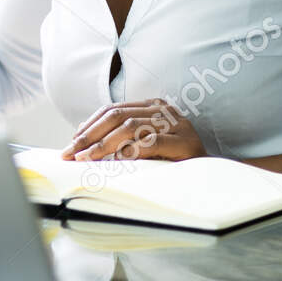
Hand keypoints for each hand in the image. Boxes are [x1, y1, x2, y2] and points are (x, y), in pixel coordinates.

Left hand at [61, 97, 205, 161]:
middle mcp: (164, 110)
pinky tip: (117, 160)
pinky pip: (151, 142)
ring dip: (104, 144)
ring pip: (130, 126)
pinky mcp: (184, 141)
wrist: (209, 174)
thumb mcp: (144, 144)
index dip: (90, 125)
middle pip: (117, 116)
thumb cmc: (172, 159)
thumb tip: (82, 138)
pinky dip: (131, 150)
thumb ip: (121, 136)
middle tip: (72, 152)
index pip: (113, 110)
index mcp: (152, 106)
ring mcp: (175, 124)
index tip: (72, 142)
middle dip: (90, 135)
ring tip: (87, 158)